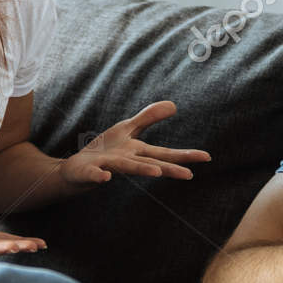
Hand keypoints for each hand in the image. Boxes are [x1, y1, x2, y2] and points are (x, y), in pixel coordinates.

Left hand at [58, 100, 211, 185]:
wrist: (75, 169)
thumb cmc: (105, 151)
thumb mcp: (127, 129)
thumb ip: (149, 118)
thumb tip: (174, 105)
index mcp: (138, 153)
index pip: (165, 153)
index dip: (185, 155)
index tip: (207, 157)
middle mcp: (127, 161)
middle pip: (151, 163)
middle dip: (170, 168)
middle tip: (189, 175)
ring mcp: (108, 167)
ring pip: (127, 168)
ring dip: (141, 169)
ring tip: (156, 173)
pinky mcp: (89, 171)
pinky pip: (94, 174)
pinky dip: (99, 176)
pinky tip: (105, 177)